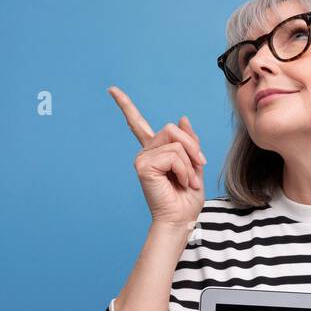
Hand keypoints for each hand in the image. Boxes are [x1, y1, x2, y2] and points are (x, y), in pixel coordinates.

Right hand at [107, 85, 205, 230]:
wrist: (180, 220)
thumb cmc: (186, 198)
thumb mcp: (194, 165)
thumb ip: (189, 142)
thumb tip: (182, 117)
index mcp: (155, 151)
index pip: (138, 124)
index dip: (125, 106)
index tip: (111, 89)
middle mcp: (146, 152)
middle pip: (173, 129)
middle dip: (192, 147)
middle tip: (199, 167)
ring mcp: (142, 158)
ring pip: (176, 143)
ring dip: (190, 164)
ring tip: (188, 181)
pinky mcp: (143, 165)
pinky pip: (173, 156)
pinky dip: (184, 170)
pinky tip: (181, 183)